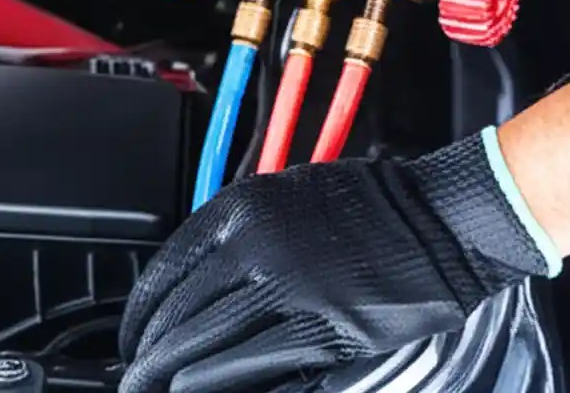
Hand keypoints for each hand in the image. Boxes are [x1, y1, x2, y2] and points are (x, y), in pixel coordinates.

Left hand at [118, 132, 555, 392]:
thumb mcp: (283, 196)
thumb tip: (196, 279)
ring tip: (153, 387)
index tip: (131, 332)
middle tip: (133, 373)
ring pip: (204, 341)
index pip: (166, 269)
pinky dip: (214, 382)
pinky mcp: (323, 328)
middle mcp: (254, 246)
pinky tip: (193, 389)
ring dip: (169, 372)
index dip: (140, 310)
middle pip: (177, 312)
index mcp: (240, 209)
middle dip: (147, 351)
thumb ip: (237, 234)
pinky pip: (251, 362)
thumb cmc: (367, 206)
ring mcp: (288, 288)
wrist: (438, 218)